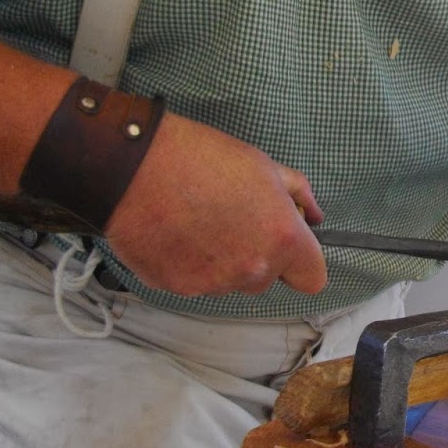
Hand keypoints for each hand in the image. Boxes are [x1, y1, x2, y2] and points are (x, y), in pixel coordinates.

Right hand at [104, 112, 327, 297]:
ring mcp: (214, 284)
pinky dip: (190, 263)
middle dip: (257, 255)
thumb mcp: (263, 165)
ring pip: (230, 281)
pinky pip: (194, 282)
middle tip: (234, 219)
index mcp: (281, 240)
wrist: (134, 167)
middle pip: (267, 279)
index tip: (289, 246)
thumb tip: (313, 215)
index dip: (303, 262)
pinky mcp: (178, 288)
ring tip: (199, 220)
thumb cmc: (199, 159)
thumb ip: (297, 195)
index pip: (313, 279)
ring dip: (222, 260)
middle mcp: (252, 270)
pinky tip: (177, 231)